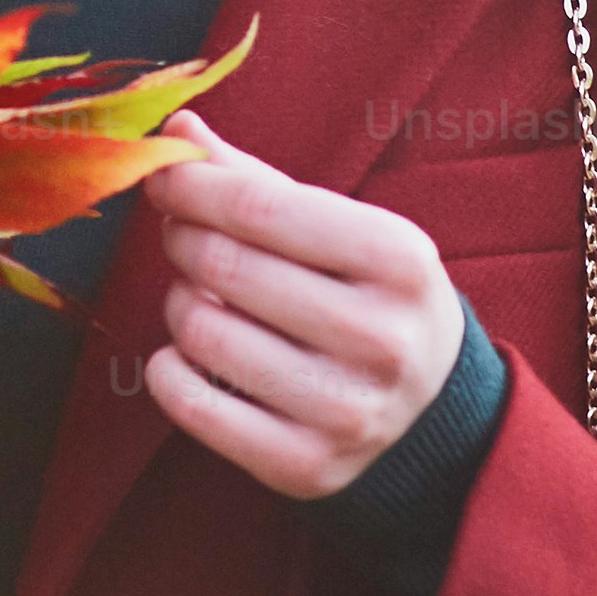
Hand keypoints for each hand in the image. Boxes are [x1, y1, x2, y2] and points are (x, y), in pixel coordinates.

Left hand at [138, 112, 470, 500]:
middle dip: (182, 240)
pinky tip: (190, 355)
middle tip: (182, 236)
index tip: (163, 177)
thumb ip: (258, 181)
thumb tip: (177, 130)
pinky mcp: (307, 466)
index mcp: (400, 260)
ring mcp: (347, 411)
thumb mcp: (345, 229)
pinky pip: (191, 404)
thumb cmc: (370, 296)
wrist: (433, 411)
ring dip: (180, 304)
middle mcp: (383, 339)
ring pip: (201, 335)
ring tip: (203, 299)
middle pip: (224, 267)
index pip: (259, 207)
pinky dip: (167, 371)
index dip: (190, 186)